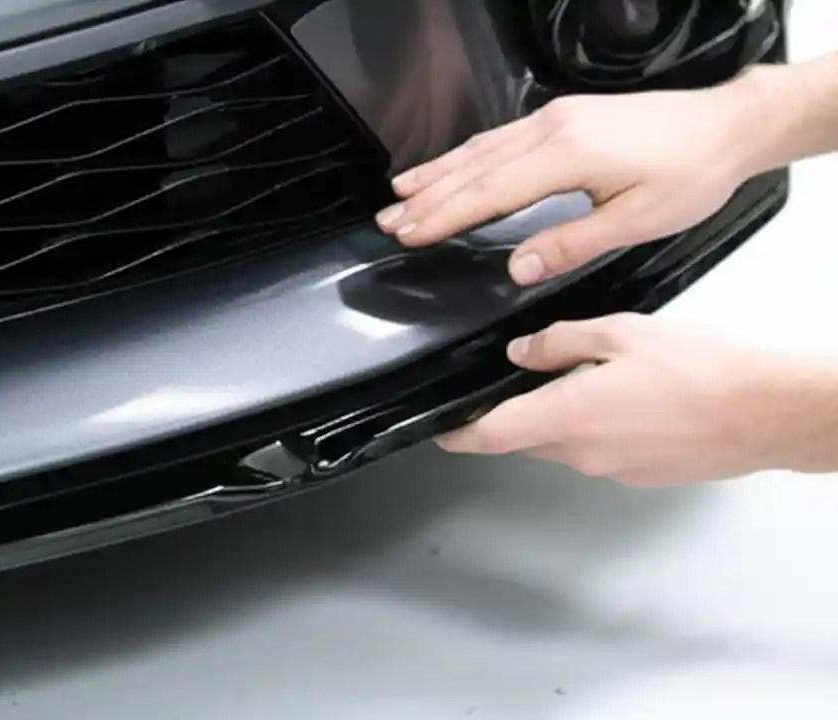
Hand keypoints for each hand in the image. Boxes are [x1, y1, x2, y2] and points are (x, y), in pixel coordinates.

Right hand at [374, 76, 770, 285]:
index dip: (444, 215)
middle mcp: (553, 129)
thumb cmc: (690, 172)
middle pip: (473, 168)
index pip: (488, 192)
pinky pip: (499, 138)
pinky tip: (449, 168)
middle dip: (426, 197)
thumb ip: (571, 243)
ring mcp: (555, 118)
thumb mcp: (636, 220)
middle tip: (389, 222)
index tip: (410, 233)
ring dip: (437, 174)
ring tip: (399, 195)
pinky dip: (465, 157)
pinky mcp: (563, 117)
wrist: (725, 126)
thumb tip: (519, 267)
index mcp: (568, 155)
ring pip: (481, 149)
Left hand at [435, 314, 837, 485]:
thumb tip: (523, 352)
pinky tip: (624, 399)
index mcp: (567, 416)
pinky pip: (598, 451)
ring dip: (560, 416)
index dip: (454, 433)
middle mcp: (583, 452)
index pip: (488, 435)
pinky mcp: (638, 474)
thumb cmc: (703, 372)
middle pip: (522, 438)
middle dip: (513, 413)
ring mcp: (611, 469)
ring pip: (561, 443)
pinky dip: (596, 427)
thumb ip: (560, 341)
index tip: (436, 428)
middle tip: (520, 381)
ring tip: (590, 378)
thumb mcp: (620, 333)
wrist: (765, 413)